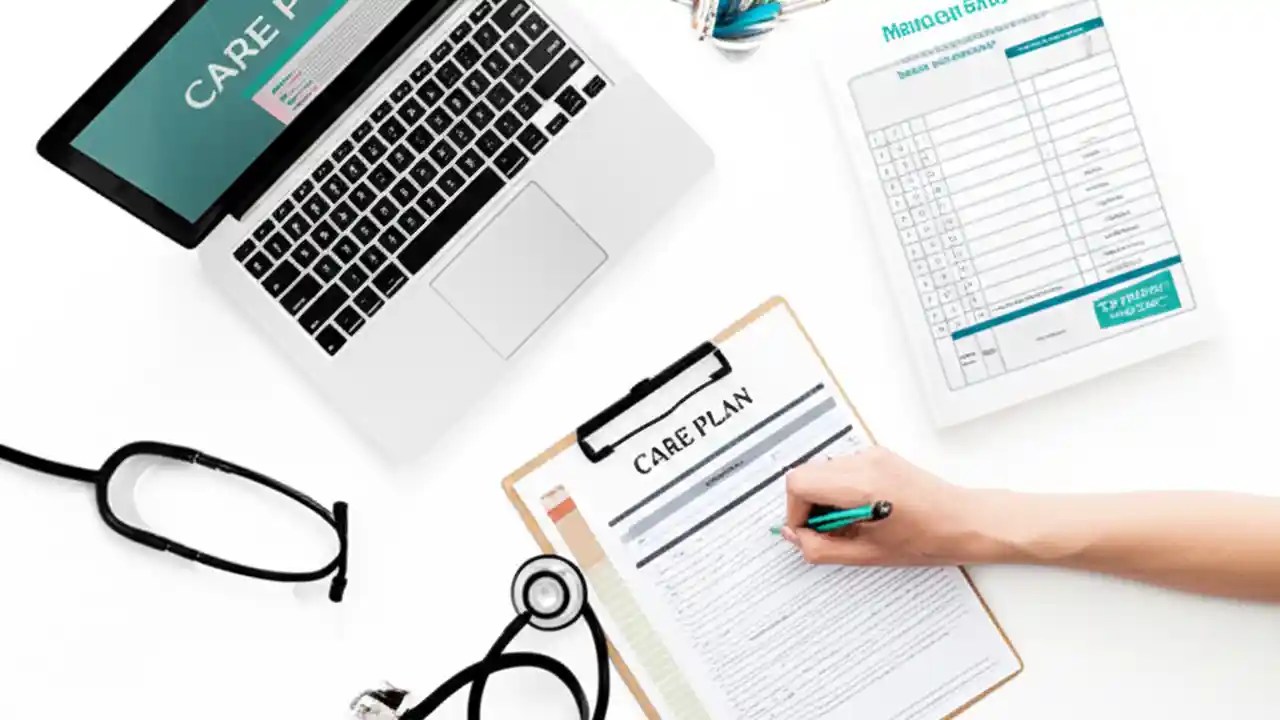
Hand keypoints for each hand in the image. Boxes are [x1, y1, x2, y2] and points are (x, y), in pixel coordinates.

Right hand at [781, 447, 1001, 565]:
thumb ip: (822, 548)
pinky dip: (838, 490)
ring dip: (823, 498)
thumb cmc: (928, 539)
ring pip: (821, 470)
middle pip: (806, 474)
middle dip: (806, 505)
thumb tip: (796, 537)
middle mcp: (864, 462)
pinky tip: (859, 512)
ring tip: (847, 524)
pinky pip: (841, 468)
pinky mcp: (878, 456)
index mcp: (861, 485)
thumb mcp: (868, 555)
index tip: (805, 532)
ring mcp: (872, 455)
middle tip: (825, 531)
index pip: (799, 483)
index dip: (794, 512)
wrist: (965, 521)